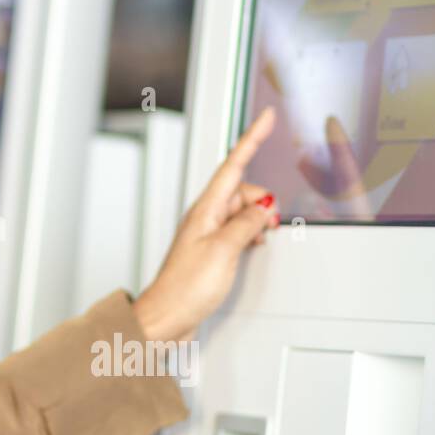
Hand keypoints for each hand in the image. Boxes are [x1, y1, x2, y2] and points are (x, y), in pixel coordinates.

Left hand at [132, 107, 278, 342]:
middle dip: (262, 201)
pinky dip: (251, 235)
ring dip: (257, 222)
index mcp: (205, 209)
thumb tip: (264, 210)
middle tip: (267, 227)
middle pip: (243, 190)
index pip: (232, 165)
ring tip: (257, 243)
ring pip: (243, 212)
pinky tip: (253, 248)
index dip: (251, 139)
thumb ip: (248, 225)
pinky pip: (239, 231)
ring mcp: (209, 233)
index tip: (265, 117)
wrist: (167, 317)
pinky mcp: (213, 250)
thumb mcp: (224, 251)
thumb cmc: (185, 289)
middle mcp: (205, 217)